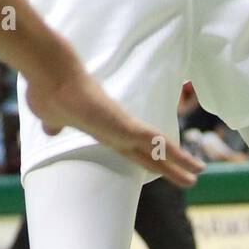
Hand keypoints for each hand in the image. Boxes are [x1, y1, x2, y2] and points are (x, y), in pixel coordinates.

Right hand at [24, 48, 203, 187]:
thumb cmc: (48, 91)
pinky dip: (177, 155)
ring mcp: (122, 125)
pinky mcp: (126, 125)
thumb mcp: (50, 115)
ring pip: (158, 147)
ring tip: (200, 170)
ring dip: (179, 161)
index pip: (127, 146)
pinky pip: (157, 144)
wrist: (51, 75)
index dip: (142, 157)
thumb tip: (51, 129)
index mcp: (100, 128)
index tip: (154, 166)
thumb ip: (55, 124)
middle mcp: (115, 126)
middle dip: (168, 164)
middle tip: (190, 173)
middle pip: (148, 150)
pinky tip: (192, 165)